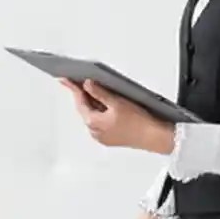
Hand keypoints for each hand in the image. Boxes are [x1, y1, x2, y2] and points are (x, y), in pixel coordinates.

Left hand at [61, 79, 175, 153]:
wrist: (153, 137)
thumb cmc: (139, 122)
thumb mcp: (117, 102)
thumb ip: (99, 93)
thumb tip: (87, 85)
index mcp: (93, 122)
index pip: (80, 101)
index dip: (73, 88)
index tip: (66, 80)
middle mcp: (94, 131)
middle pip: (85, 109)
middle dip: (83, 95)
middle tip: (79, 82)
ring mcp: (101, 136)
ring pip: (92, 116)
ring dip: (92, 103)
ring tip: (94, 90)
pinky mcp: (109, 138)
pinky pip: (100, 122)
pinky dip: (100, 112)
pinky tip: (105, 105)